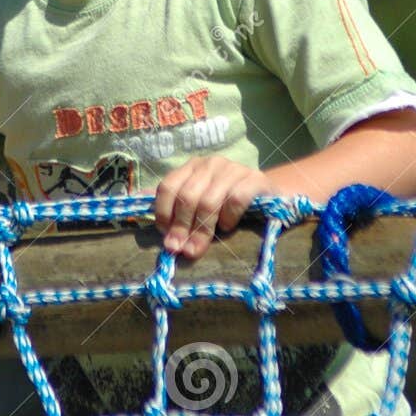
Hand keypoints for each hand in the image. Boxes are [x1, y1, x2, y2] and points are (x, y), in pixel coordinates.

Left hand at [153, 158, 268, 258]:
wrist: (269, 196)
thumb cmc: (228, 204)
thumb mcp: (200, 204)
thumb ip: (176, 209)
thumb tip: (146, 218)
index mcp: (191, 168)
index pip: (167, 186)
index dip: (163, 213)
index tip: (166, 236)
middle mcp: (210, 164)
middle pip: (187, 197)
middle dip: (182, 228)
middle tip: (181, 251)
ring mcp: (233, 169)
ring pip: (208, 201)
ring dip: (202, 230)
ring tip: (199, 248)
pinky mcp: (255, 179)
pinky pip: (235, 199)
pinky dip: (228, 218)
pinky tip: (228, 227)